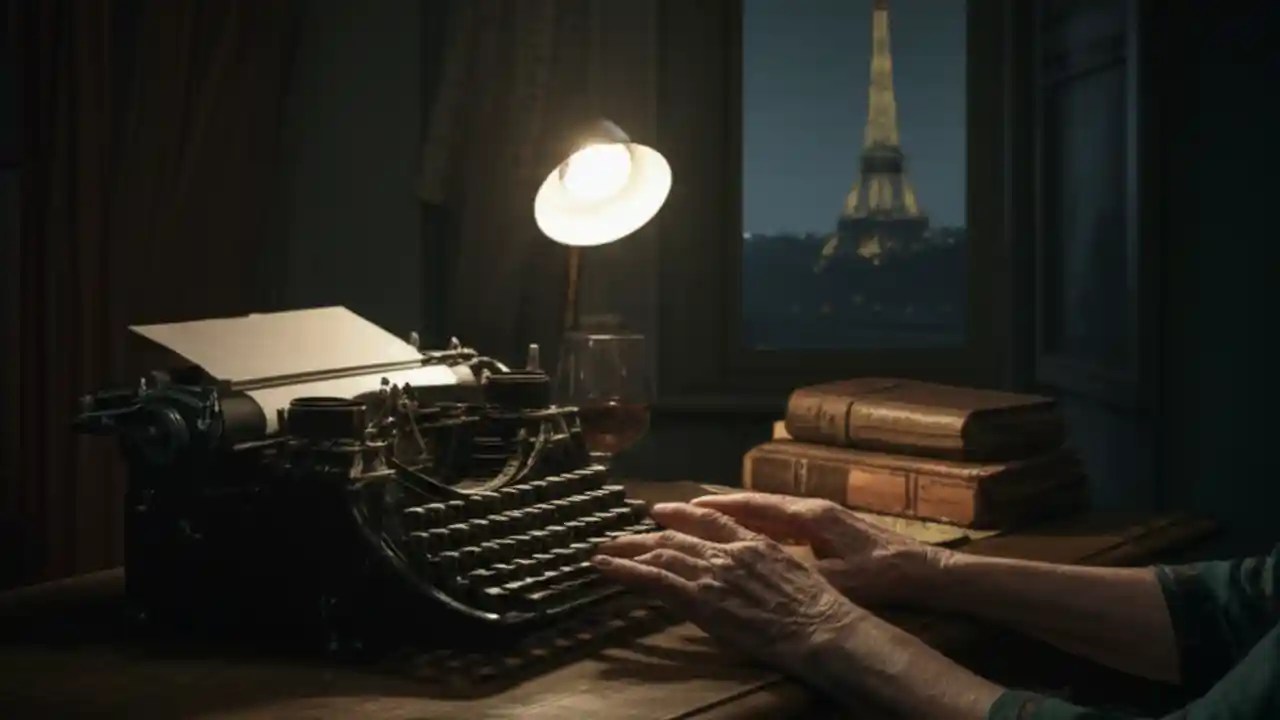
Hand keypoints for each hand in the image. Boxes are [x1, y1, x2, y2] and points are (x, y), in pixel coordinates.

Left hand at [592, 502, 863, 672]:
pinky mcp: (700, 597)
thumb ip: (762, 563)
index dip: (681, 514)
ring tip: (603, 552)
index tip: (660, 512)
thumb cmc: (816, 609)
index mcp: (753, 541)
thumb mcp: (792, 572)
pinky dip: (626, 570)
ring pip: (661, 553)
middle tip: (620, 536)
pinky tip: (605, 567)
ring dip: (627, 551)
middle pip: (677, 536)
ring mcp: (713, 573)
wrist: (818, 627)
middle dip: (645, 536)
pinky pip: (655, 578)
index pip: (709, 520)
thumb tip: (745, 567)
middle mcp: (728, 551)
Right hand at [689, 493, 948, 607]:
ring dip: (740, 514)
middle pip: (759, 503)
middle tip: (687, 509)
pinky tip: (750, 534)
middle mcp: (812, 509)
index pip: (757, 507)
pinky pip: (784, 521)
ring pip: (771, 511)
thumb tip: (764, 568)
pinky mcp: (830, 526)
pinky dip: (760, 524)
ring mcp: (822, 516)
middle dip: (723, 506)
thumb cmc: (883, 574)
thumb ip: (802, 570)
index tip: (689, 505)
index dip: (721, 506)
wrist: (923, 570)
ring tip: (708, 518)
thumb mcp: (841, 579)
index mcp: (811, 517)